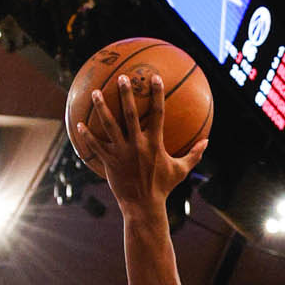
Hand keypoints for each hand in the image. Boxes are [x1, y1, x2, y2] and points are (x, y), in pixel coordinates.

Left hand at [70, 68, 208, 215]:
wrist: (143, 206)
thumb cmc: (163, 188)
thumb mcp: (181, 171)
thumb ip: (194, 154)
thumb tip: (207, 141)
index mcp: (155, 143)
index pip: (158, 113)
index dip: (157, 94)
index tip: (155, 77)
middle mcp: (137, 144)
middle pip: (130, 114)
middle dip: (126, 94)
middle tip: (122, 77)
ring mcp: (121, 153)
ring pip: (110, 126)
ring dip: (102, 108)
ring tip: (95, 92)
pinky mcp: (109, 162)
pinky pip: (96, 146)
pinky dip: (87, 135)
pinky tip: (78, 124)